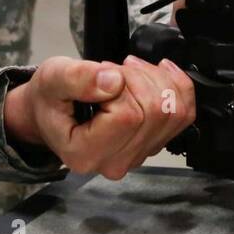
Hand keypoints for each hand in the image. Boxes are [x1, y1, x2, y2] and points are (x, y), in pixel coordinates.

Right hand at [4, 54, 195, 179]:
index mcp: (86, 152)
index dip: (122, 84)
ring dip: (157, 80)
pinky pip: (183, 114)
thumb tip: (113, 80)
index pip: (128, 115)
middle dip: (139, 78)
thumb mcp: (52, 78)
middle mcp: (114, 163)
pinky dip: (176, 87)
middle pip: (156, 113)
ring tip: (129, 72)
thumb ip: (78, 78)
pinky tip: (157, 73)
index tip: (102, 75)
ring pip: (174, 112)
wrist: (51, 112)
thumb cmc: (49, 99)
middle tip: (114, 70)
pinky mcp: (151, 145)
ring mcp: (136, 157)